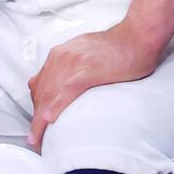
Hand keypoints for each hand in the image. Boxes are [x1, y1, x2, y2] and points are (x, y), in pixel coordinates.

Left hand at [28, 24, 161, 151]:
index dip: (36, 106)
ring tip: (38, 138)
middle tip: (35, 138)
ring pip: (50, 94)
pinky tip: (51, 119)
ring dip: (41, 119)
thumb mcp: (87, 51)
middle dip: (35, 117)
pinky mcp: (89, 70)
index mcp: (61, 54)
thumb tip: (70, 81)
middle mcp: (62, 57)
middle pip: (41, 92)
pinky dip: (57, 106)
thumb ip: (75, 64)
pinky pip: (68, 91)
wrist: (139, 35)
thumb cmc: (120, 46)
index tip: (37, 123)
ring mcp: (75, 63)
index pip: (40, 84)